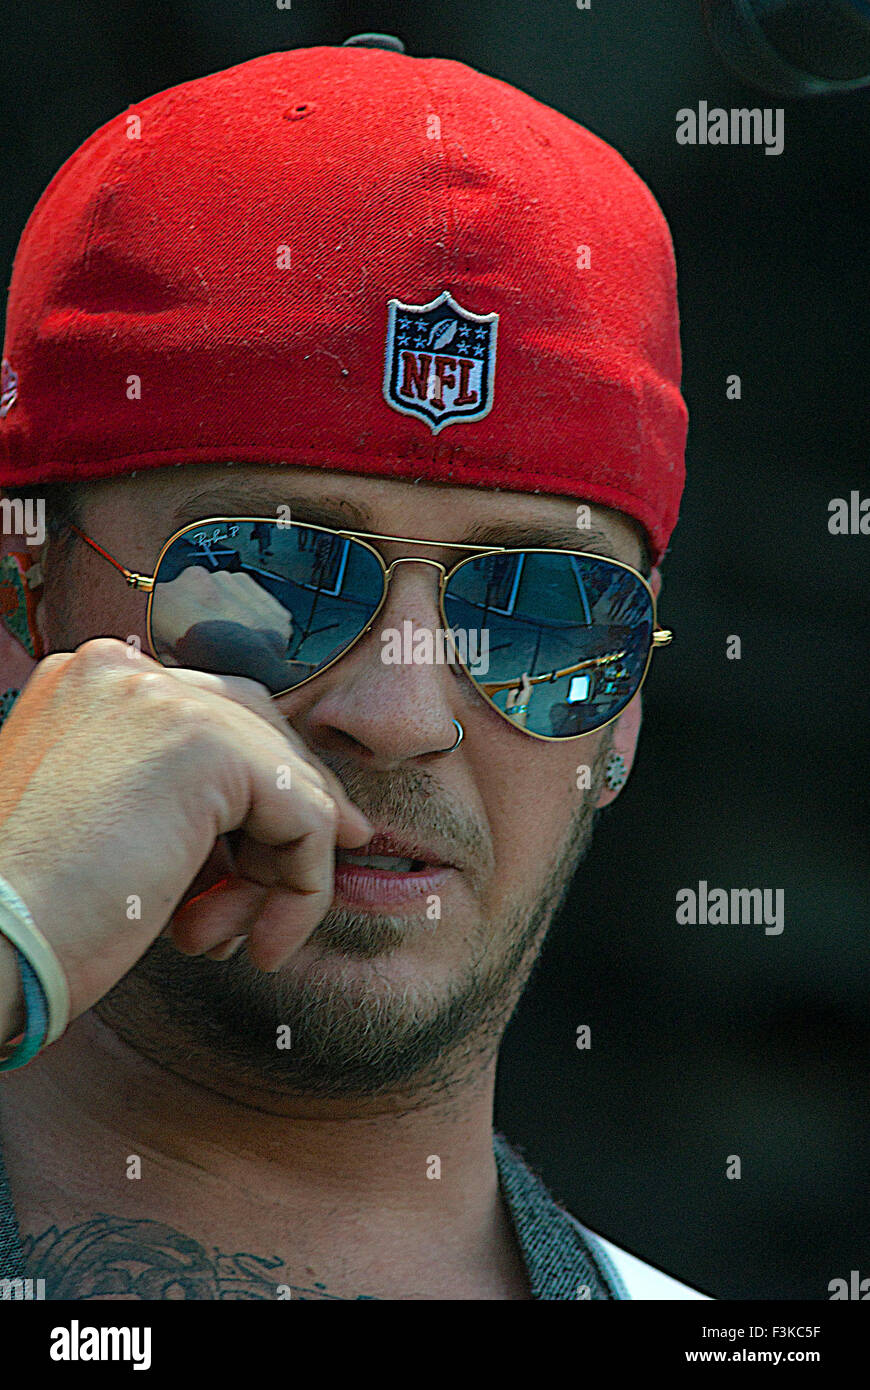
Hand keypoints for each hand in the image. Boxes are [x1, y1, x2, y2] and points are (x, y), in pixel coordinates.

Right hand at [0, 639, 371, 1038]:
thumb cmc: (36, 915)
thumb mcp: (110, 828)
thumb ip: (182, 801)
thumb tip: (303, 814)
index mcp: (86, 682)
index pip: (211, 715)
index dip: (255, 791)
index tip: (279, 862)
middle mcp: (122, 671)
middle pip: (256, 730)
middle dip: (282, 820)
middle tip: (280, 902)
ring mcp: (165, 699)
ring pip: (285, 777)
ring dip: (277, 872)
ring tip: (224, 938)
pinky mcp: (208, 746)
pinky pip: (307, 817)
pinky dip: (304, 887)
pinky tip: (263, 945)